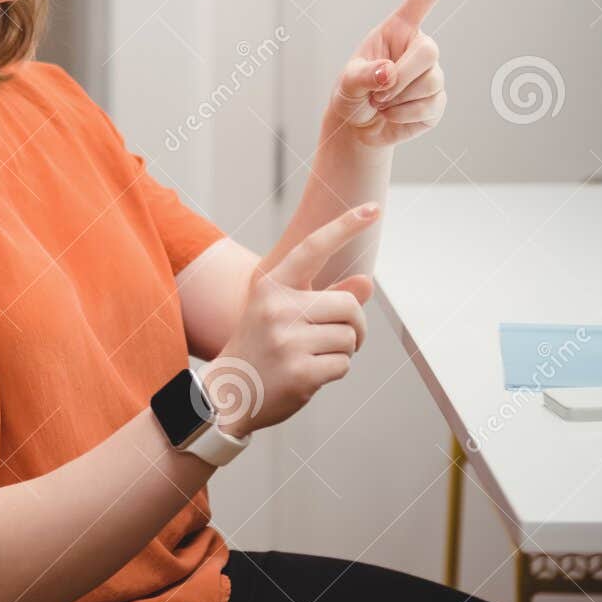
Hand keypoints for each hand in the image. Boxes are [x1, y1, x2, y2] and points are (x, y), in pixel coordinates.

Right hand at [206, 204, 377, 435]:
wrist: (228, 392)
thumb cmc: (261, 346)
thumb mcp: (283, 312)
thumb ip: (325, 296)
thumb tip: (367, 282)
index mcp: (272, 284)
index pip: (313, 247)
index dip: (344, 226)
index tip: (372, 210)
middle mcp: (278, 307)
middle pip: (348, 304)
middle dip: (355, 324)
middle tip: (343, 337)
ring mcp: (287, 340)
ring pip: (349, 337)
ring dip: (343, 350)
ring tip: (314, 355)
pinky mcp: (299, 372)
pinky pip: (343, 364)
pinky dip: (336, 371)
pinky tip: (309, 374)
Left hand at [328, 0, 468, 149]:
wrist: (357, 127)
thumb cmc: (351, 95)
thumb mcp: (347, 82)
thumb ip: (364, 76)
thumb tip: (388, 75)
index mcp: (398, 30)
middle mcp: (419, 47)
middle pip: (430, 52)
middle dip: (401, 77)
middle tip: (377, 93)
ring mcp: (432, 75)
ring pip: (431, 84)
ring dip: (397, 100)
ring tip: (380, 104)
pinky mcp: (438, 102)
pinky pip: (430, 108)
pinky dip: (404, 118)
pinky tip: (391, 117)